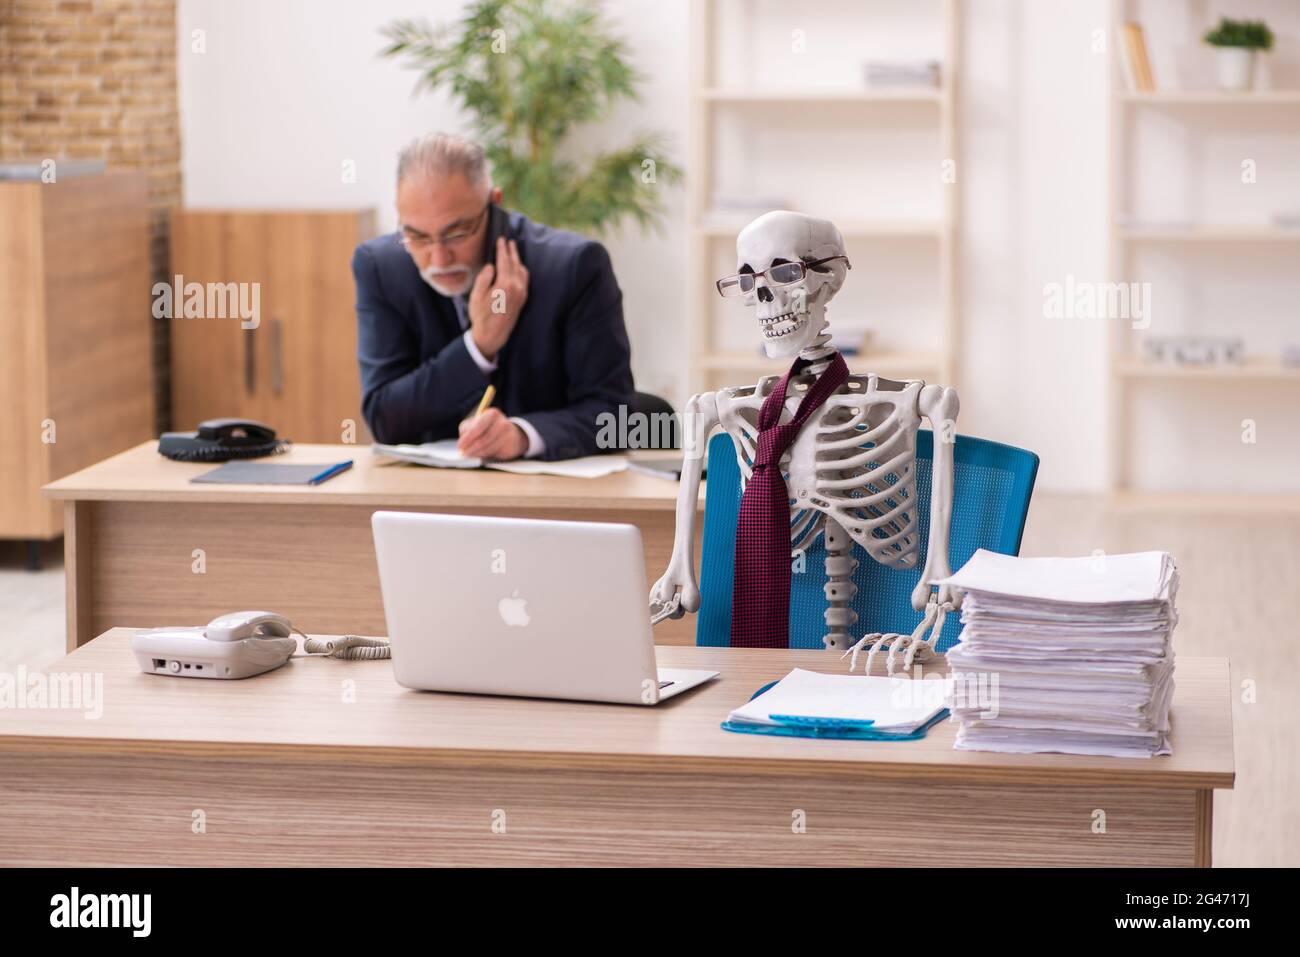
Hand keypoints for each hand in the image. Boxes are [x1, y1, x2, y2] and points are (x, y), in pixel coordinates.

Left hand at [458, 408, 527, 460]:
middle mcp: (502, 423)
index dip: (467, 438)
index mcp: (492, 414)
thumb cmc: (487, 428)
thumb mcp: (474, 424)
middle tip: (464, 454)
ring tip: (470, 454)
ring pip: (488, 448)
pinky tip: (481, 454)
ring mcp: (508, 435)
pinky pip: (494, 454)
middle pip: (483, 439)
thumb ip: (466, 431)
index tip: (460, 446)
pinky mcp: (511, 446)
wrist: (510, 434)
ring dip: (477, 453)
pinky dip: (485, 455)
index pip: (478, 427)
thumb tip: (462, 445)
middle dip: (471, 448)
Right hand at [467, 238, 528, 360]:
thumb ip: (484, 279)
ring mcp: (521, 294)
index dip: (502, 249)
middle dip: (512, 251)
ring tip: (513, 251)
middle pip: (515, 264)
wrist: (492, 335)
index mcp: (505, 285)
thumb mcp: (476, 296)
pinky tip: (518, 268)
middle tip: (509, 241)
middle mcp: (516, 288)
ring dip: (518, 260)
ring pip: (522, 271)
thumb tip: (490, 266)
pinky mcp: (523, 300)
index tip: (501, 239)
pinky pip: (525, 280)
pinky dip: (522, 270)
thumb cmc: (481, 316)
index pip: (504, 261)